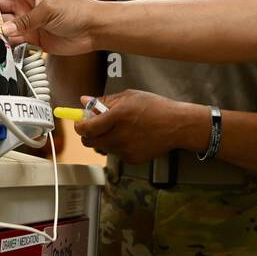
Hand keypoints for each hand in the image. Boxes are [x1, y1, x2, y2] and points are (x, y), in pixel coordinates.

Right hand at [0, 0, 97, 54]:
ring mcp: (31, 20)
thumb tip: (6, 28)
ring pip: (7, 22)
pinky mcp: (35, 36)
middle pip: (2, 3)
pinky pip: (16, 38)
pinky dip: (8, 41)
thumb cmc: (79, 10)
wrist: (94, 30)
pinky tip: (3, 42)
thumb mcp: (49, 9)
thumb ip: (26, 20)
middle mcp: (30, 4)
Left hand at [73, 90, 202, 163]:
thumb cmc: (155, 107)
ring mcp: (125, 150)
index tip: (80, 122)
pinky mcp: (132, 159)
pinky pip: (116, 154)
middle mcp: (119, 135)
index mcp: (117, 116)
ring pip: (103, 148)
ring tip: (119, 130)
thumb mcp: (129, 96)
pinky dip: (118, 146)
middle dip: (88, 135)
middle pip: (89, 142)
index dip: (79, 126)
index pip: (86, 128)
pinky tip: (132, 137)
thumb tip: (84, 100)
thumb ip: (104, 100)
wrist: (177, 125)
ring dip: (104, 140)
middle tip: (95, 127)